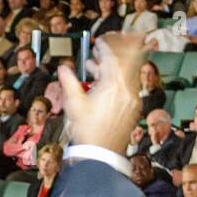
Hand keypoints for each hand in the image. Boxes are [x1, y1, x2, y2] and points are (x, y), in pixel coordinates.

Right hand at [57, 34, 142, 153]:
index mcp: (113, 85)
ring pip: (126, 75)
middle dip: (112, 54)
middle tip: (101, 50)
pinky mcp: (132, 109)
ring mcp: (132, 100)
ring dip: (112, 69)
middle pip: (125, 62)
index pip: (111, 58)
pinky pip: (128, 87)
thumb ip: (69, 81)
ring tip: (94, 70)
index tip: (98, 42)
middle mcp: (127, 90)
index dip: (104, 47)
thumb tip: (64, 69)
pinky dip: (117, 81)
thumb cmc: (88, 132)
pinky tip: (102, 86)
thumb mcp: (74, 104)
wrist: (100, 154)